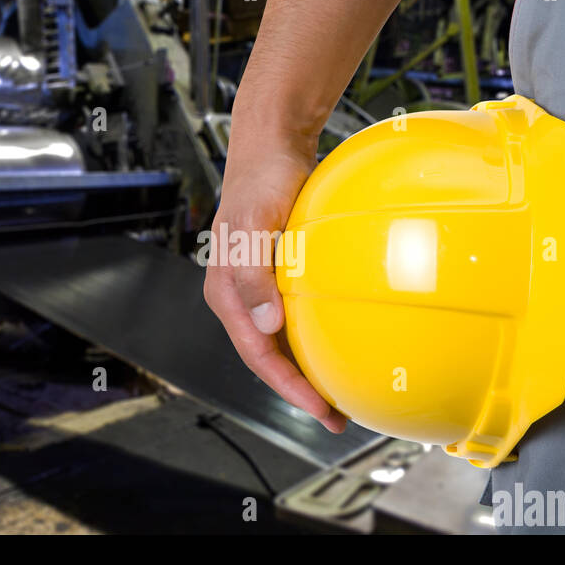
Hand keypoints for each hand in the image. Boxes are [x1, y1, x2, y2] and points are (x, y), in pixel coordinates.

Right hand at [202, 142, 347, 432]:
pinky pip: (295, 319)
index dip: (287, 388)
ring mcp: (257, 290)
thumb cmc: (262, 181)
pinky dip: (313, 340)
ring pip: (280, 343)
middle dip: (299, 392)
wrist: (271, 146)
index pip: (257, 355)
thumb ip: (254, 275)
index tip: (320, 409)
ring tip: (339, 394)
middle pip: (268, 358)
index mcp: (225, 294)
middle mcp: (238, 299)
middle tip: (336, 418)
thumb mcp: (255, 224)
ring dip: (306, 371)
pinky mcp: (277, 277)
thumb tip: (267, 325)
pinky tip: (338, 345)